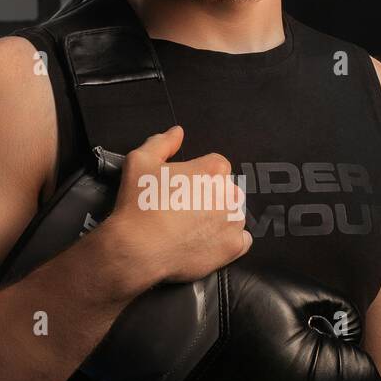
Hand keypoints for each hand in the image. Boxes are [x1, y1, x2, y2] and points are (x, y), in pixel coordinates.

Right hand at [109, 124, 252, 284]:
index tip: (183, 189)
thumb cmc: (140, 203)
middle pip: (226, 190)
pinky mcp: (233, 246)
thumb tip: (177, 132)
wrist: (139, 248)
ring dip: (220, 218)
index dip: (198, 177)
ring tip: (193, 228)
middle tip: (184, 209)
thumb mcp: (141, 161)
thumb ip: (162, 142)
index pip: (215, 166)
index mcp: (213, 169)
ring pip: (233, 214)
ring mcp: (234, 221)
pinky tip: (208, 242)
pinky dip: (228, 240)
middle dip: (210, 196)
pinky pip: (241, 240)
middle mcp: (230, 193)